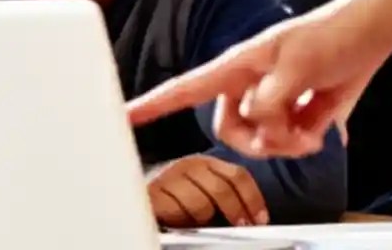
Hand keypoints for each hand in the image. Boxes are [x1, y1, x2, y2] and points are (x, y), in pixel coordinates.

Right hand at [128, 4, 387, 157]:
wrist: (369, 35)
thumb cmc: (329, 36)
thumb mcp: (295, 66)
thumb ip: (269, 100)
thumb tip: (258, 125)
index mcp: (238, 66)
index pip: (187, 88)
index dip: (154, 104)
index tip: (125, 116)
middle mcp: (250, 84)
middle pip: (228, 129)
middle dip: (257, 140)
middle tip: (288, 135)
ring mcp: (272, 100)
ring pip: (259, 140)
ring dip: (285, 143)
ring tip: (309, 131)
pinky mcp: (295, 112)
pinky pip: (286, 142)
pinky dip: (303, 141)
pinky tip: (321, 127)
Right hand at [147, 155, 267, 227]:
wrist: (132, 194)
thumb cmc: (174, 198)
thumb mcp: (202, 191)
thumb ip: (222, 194)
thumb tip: (250, 216)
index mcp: (205, 163)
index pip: (237, 175)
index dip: (252, 198)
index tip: (260, 219)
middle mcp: (188, 165)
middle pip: (222, 188)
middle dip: (235, 211)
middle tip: (240, 227)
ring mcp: (170, 177)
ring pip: (201, 204)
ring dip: (202, 219)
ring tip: (193, 221)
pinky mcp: (154, 193)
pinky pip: (177, 211)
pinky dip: (181, 220)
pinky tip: (176, 219)